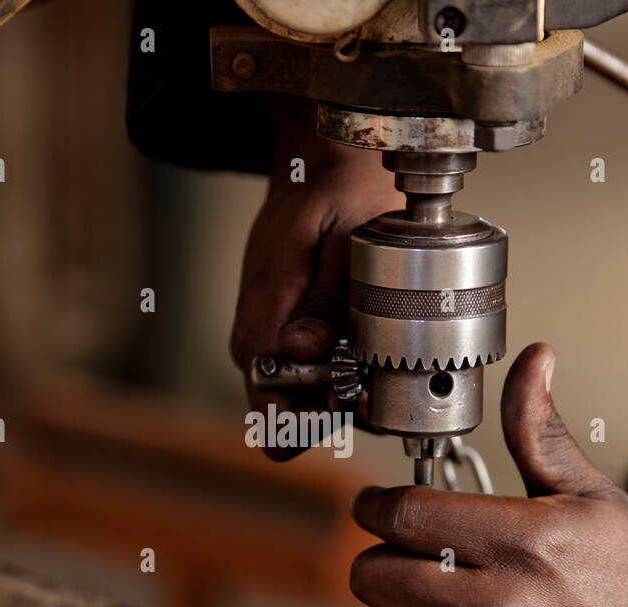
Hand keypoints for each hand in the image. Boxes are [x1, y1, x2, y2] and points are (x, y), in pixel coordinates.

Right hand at [230, 98, 400, 459]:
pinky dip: (340, 366)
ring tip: (367, 336)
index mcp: (262, 322)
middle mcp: (256, 343)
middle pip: (294, 415)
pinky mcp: (282, 337)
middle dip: (338, 401)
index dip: (316, 416)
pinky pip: (309, 375)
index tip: (351, 391)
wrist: (320, 169)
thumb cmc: (336, 197)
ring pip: (305, 400)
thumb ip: (324, 301)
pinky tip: (359, 331)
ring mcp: (267, 342)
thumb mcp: (341, 240)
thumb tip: (303, 350)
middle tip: (372, 358)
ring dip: (343, 385)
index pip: (272, 411)